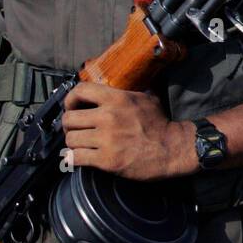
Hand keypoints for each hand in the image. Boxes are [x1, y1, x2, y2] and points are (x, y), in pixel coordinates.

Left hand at [61, 81, 196, 181]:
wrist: (173, 149)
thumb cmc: (160, 124)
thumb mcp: (147, 97)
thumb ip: (128, 91)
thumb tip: (122, 82)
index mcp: (116, 99)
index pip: (79, 91)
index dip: (70, 100)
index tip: (72, 107)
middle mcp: (108, 117)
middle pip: (69, 119)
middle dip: (69, 125)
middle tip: (75, 129)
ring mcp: (106, 139)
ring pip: (70, 139)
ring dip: (73, 143)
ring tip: (80, 145)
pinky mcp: (107, 160)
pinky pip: (76, 158)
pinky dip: (74, 159)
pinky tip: (79, 158)